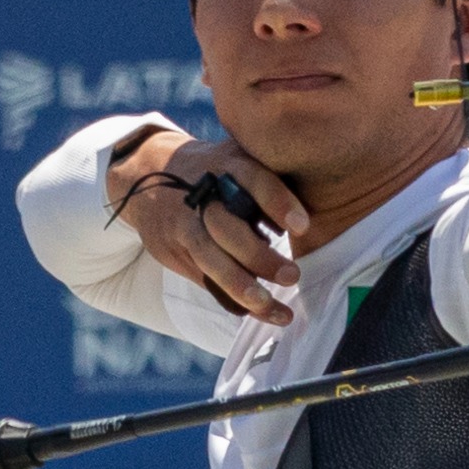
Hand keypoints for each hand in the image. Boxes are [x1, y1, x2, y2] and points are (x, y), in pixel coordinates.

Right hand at [106, 129, 308, 323]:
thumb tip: (320, 205)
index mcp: (227, 165)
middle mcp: (202, 195)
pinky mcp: (173, 251)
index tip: (303, 226)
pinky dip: (228, 298)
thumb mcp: (241, 156)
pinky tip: (254, 312)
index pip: (253, 180)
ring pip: (210, 258)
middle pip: (226, 228)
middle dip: (258, 257)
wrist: (148, 175)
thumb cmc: (218, 169)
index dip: (277, 202)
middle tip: (292, 277)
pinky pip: (203, 279)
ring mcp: (183, 225)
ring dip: (242, 286)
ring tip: (272, 308)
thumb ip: (272, 175)